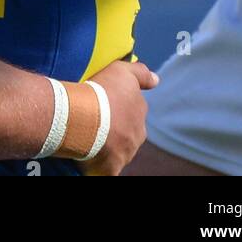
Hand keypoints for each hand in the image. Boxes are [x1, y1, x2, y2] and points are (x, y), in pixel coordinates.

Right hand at [84, 59, 156, 175]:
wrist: (85, 117)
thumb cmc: (102, 92)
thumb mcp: (122, 71)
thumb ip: (141, 74)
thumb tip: (156, 80)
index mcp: (140, 113)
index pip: (133, 111)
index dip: (119, 106)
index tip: (105, 102)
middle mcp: (137, 135)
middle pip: (128, 132)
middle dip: (117, 128)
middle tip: (97, 120)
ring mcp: (125, 153)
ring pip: (118, 150)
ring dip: (107, 145)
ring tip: (87, 136)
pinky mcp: (112, 169)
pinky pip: (108, 169)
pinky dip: (101, 166)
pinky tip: (91, 160)